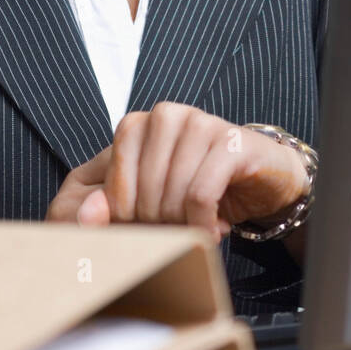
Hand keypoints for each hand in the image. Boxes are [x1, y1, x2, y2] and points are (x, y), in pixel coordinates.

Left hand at [44, 102, 309, 242]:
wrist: (262, 179)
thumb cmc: (198, 189)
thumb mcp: (148, 202)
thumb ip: (110, 208)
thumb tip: (87, 215)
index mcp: (138, 124)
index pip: (115, 183)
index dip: (128, 217)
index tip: (146, 231)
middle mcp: (167, 115)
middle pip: (144, 191)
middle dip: (158, 225)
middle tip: (175, 233)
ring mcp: (201, 123)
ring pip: (172, 193)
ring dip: (182, 225)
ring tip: (194, 230)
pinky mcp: (232, 141)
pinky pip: (202, 194)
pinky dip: (202, 223)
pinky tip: (213, 230)